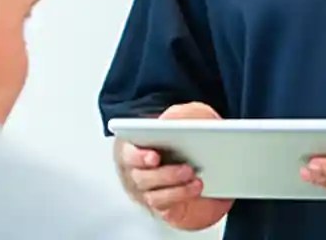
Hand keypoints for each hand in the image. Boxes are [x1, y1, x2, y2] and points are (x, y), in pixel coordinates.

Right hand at [118, 102, 232, 230]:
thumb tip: (176, 121)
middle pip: (142, 178)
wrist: (197, 153)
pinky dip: (182, 199)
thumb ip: (179, 115)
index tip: (154, 156)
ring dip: (177, 190)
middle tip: (188, 169)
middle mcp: (135, 172)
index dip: (138, 156)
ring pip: (154, 197)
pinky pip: (167, 208)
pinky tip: (197, 189)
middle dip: (165, 175)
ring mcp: (146, 192)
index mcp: (132, 147)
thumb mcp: (183, 116)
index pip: (127, 153)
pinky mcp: (161, 206)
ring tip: (197, 182)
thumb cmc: (182, 132)